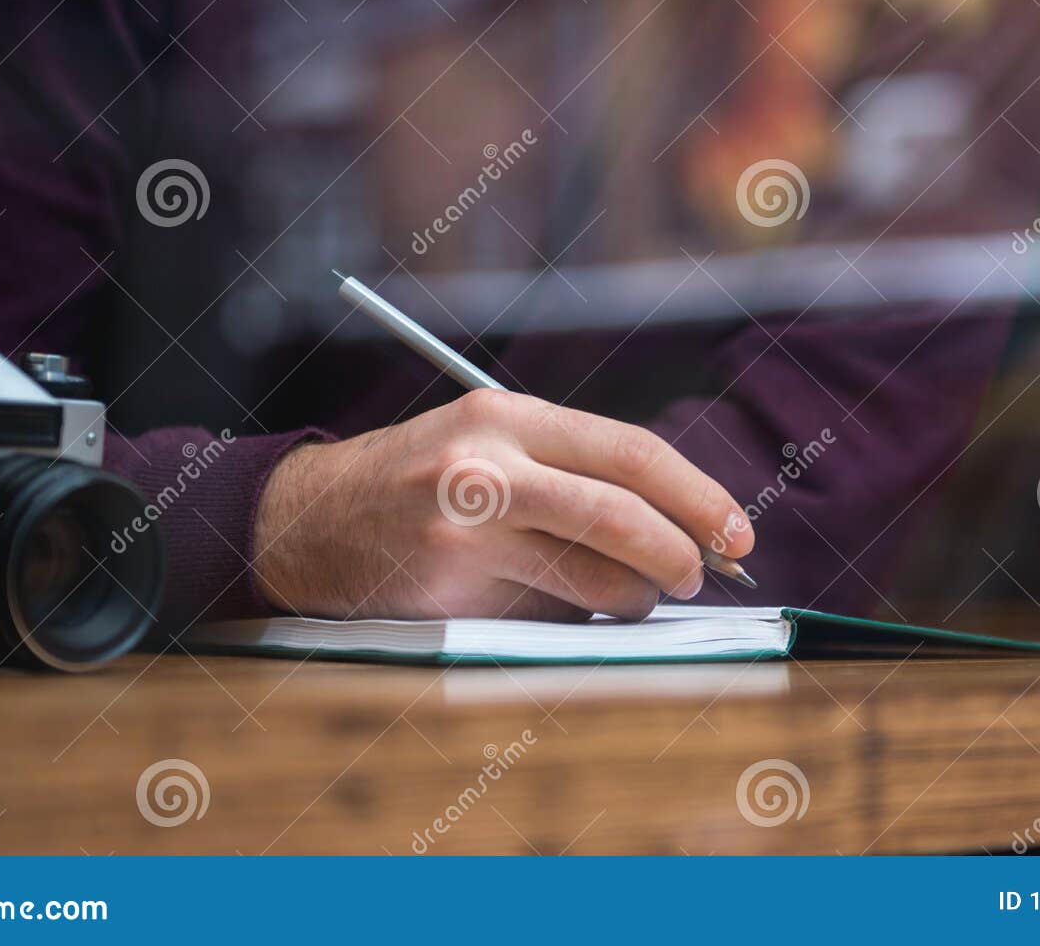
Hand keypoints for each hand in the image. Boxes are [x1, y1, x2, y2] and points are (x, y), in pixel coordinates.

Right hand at [250, 390, 754, 621]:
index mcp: (507, 417)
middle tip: (702, 576)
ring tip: (625, 594)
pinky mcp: (449, 596)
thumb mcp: (489, 443)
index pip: (631, 452)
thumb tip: (682, 525)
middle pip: (623, 517)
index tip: (736, 532)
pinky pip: (548, 620)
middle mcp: (486, 469)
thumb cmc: (418, 483)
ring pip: (596, 583)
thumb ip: (575, 470)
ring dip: (632, 600)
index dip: (698, 495)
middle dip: (682, 555)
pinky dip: (571, 622)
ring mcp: (464, 536)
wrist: (304, 523)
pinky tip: (544, 605)